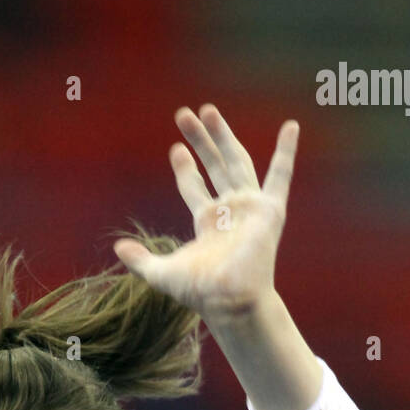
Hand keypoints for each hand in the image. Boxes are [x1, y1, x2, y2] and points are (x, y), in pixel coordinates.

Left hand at [113, 105, 297, 323]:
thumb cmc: (200, 292)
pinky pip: (281, 175)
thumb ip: (140, 260)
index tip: (175, 149)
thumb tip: (117, 248)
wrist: (229, 300)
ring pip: (235, 161)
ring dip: (223, 135)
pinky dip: (286, 152)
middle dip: (200, 141)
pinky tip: (291, 127)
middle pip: (213, 166)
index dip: (185, 168)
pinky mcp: (268, 209)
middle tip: (185, 114)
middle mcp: (229, 211)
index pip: (194, 188)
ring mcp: (249, 207)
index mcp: (207, 223)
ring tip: (207, 109)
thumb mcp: (161, 273)